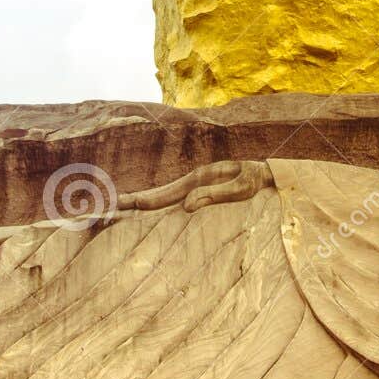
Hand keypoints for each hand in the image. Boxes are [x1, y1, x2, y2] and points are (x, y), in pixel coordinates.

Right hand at [116, 161, 273, 212]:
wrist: (265, 170)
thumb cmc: (257, 179)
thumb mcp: (241, 188)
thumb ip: (215, 195)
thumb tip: (186, 206)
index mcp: (199, 179)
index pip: (167, 192)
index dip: (148, 200)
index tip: (129, 204)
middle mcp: (192, 180)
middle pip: (159, 192)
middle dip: (136, 199)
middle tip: (113, 205)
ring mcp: (195, 184)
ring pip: (164, 194)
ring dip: (144, 201)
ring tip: (123, 206)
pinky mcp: (200, 190)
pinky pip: (175, 197)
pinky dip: (159, 202)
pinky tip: (152, 208)